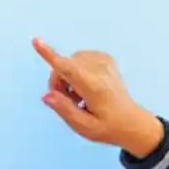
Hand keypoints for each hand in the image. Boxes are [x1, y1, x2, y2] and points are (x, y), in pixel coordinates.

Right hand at [32, 38, 164, 157]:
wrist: (131, 122)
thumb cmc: (108, 127)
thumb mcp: (84, 127)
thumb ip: (64, 110)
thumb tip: (47, 96)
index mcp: (95, 88)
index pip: (68, 69)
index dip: (50, 56)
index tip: (37, 41)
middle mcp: (100, 71)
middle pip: (64, 67)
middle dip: (58, 82)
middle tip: (70, 102)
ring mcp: (105, 62)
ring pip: (70, 61)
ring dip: (67, 77)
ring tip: (79, 96)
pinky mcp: (105, 58)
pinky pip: (79, 59)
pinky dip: (76, 70)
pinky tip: (85, 85)